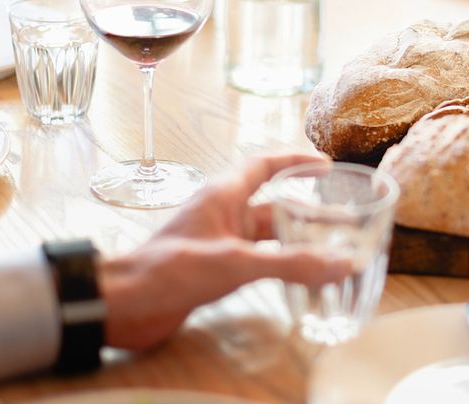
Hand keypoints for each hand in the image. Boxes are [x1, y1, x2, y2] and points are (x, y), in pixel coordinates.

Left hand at [99, 154, 350, 350]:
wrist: (124, 305)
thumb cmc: (168, 270)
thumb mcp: (235, 264)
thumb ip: (290, 264)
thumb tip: (341, 264)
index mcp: (223, 195)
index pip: (266, 165)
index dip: (297, 162)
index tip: (326, 164)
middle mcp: (223, 214)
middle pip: (274, 204)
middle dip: (309, 211)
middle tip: (345, 219)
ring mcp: (219, 241)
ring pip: (267, 234)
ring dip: (297, 241)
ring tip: (331, 251)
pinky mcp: (215, 268)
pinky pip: (257, 259)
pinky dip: (280, 265)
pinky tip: (299, 278)